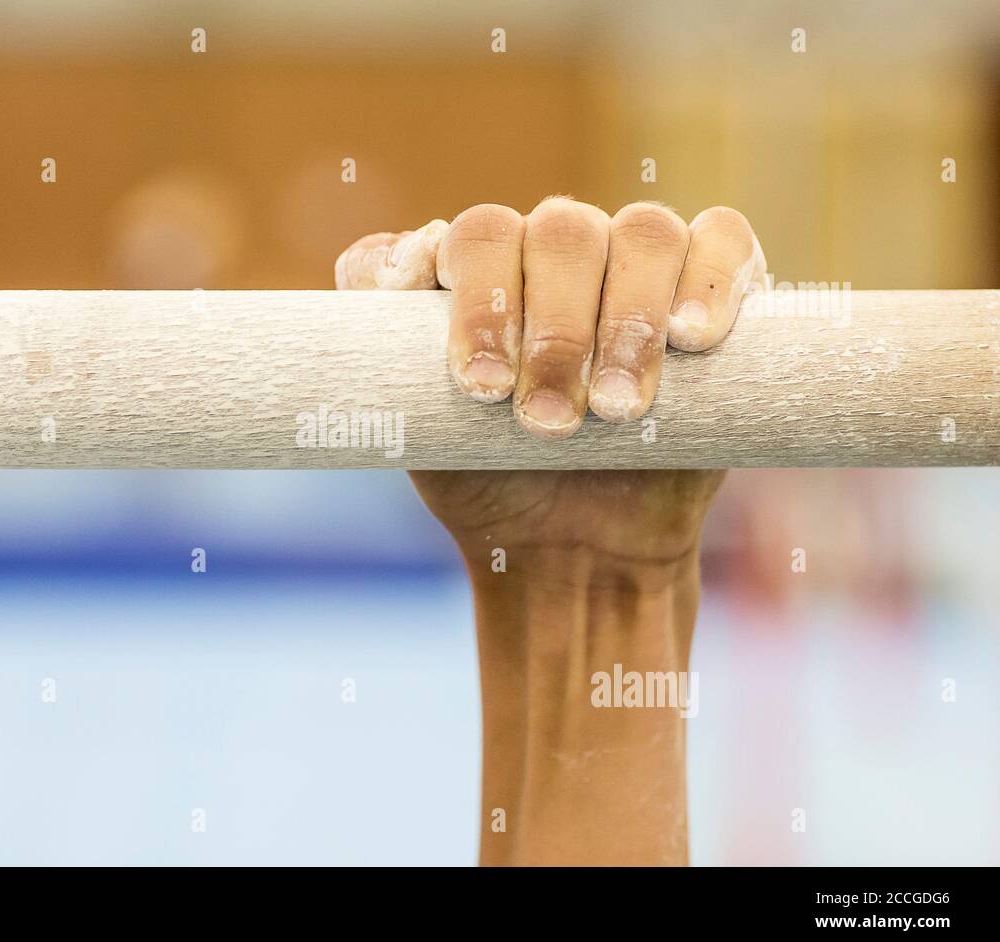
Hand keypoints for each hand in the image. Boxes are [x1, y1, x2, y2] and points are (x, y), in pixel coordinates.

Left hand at [335, 198, 765, 562]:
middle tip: (545, 420)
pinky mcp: (713, 288)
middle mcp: (559, 248)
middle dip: (553, 332)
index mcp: (486, 264)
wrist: (573, 547)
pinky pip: (723, 242)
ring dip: (628, 325)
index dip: (478, 305)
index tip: (478, 389)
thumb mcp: (413, 420)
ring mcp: (636, 260)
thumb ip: (380, 347)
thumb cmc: (487, 476)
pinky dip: (710, 282)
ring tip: (615, 411)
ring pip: (643, 235)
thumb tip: (399, 270)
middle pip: (560, 232)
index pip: (480, 235)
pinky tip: (689, 338)